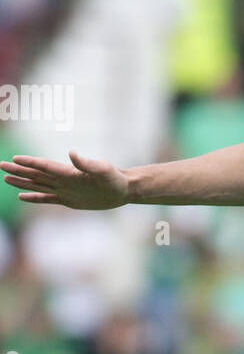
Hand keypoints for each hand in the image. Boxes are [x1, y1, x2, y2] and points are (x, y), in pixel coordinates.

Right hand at [1, 150, 129, 209]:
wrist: (123, 190)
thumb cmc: (115, 179)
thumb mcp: (103, 170)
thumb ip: (87, 163)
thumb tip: (71, 153)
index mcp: (69, 172)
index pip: (45, 166)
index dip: (30, 163)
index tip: (14, 159)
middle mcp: (64, 180)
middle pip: (36, 174)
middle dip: (18, 170)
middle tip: (1, 165)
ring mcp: (65, 190)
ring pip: (38, 185)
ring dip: (22, 181)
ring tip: (6, 177)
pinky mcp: (68, 200)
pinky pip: (47, 198)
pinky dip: (34, 197)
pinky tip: (22, 195)